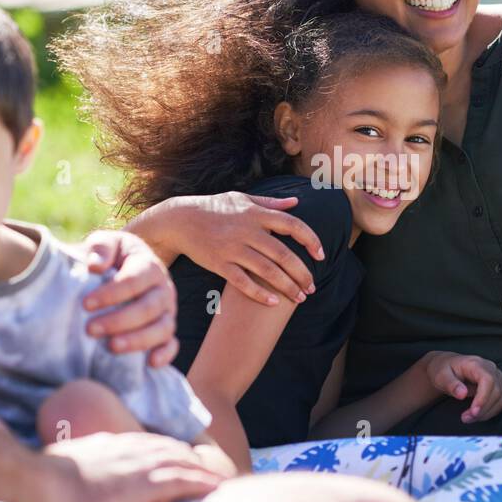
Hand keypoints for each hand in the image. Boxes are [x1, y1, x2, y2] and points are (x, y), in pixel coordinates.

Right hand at [38, 431, 225, 501]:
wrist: (44, 484)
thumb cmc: (46, 474)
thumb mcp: (68, 456)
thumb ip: (84, 452)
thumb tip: (86, 450)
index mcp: (113, 443)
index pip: (148, 442)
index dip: (167, 448)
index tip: (179, 454)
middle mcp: (132, 450)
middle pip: (171, 449)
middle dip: (191, 458)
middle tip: (207, 467)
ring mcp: (140, 467)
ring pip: (183, 464)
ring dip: (203, 472)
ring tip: (220, 479)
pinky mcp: (146, 487)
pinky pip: (183, 483)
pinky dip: (202, 484)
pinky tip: (215, 487)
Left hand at [81, 229, 177, 366]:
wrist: (124, 267)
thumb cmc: (111, 256)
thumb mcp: (105, 242)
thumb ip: (100, 247)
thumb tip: (95, 266)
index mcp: (149, 266)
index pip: (135, 280)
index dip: (112, 293)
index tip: (85, 304)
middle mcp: (164, 289)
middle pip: (149, 308)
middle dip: (119, 320)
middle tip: (90, 329)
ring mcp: (168, 312)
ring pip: (162, 328)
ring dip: (138, 340)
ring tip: (111, 347)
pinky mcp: (166, 331)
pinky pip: (172, 345)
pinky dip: (165, 355)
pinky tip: (149, 363)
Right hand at [164, 192, 324, 306]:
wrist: (180, 220)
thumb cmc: (214, 208)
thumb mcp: (242, 199)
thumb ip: (271, 202)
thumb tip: (296, 202)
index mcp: (256, 213)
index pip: (292, 225)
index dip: (311, 240)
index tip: (321, 255)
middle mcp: (247, 230)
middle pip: (283, 254)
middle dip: (302, 273)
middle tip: (311, 287)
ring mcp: (233, 248)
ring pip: (268, 271)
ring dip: (287, 287)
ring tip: (299, 298)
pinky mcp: (219, 263)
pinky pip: (243, 282)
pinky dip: (260, 293)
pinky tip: (274, 302)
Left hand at [424, 352, 501, 422]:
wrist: (447, 368)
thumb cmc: (444, 371)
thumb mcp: (441, 376)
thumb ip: (451, 384)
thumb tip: (462, 394)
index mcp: (476, 364)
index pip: (488, 380)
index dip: (483, 398)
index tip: (473, 412)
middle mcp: (490, 368)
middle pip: (496, 391)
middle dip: (483, 409)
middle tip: (466, 418)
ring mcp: (496, 377)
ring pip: (501, 399)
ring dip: (487, 413)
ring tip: (469, 418)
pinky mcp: (498, 386)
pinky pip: (501, 402)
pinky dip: (490, 412)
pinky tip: (476, 415)